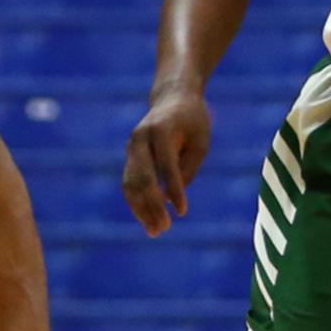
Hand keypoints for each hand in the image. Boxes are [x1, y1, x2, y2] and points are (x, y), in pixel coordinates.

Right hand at [121, 88, 212, 236]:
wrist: (172, 97)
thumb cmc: (193, 120)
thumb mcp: (200, 142)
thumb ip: (188, 168)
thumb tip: (170, 199)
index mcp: (161, 130)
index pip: (166, 166)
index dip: (174, 190)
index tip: (182, 212)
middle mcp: (140, 139)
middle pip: (142, 178)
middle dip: (152, 206)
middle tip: (165, 228)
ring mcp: (131, 148)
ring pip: (130, 184)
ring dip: (141, 210)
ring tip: (156, 232)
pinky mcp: (130, 157)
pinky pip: (129, 184)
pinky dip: (137, 204)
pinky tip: (149, 221)